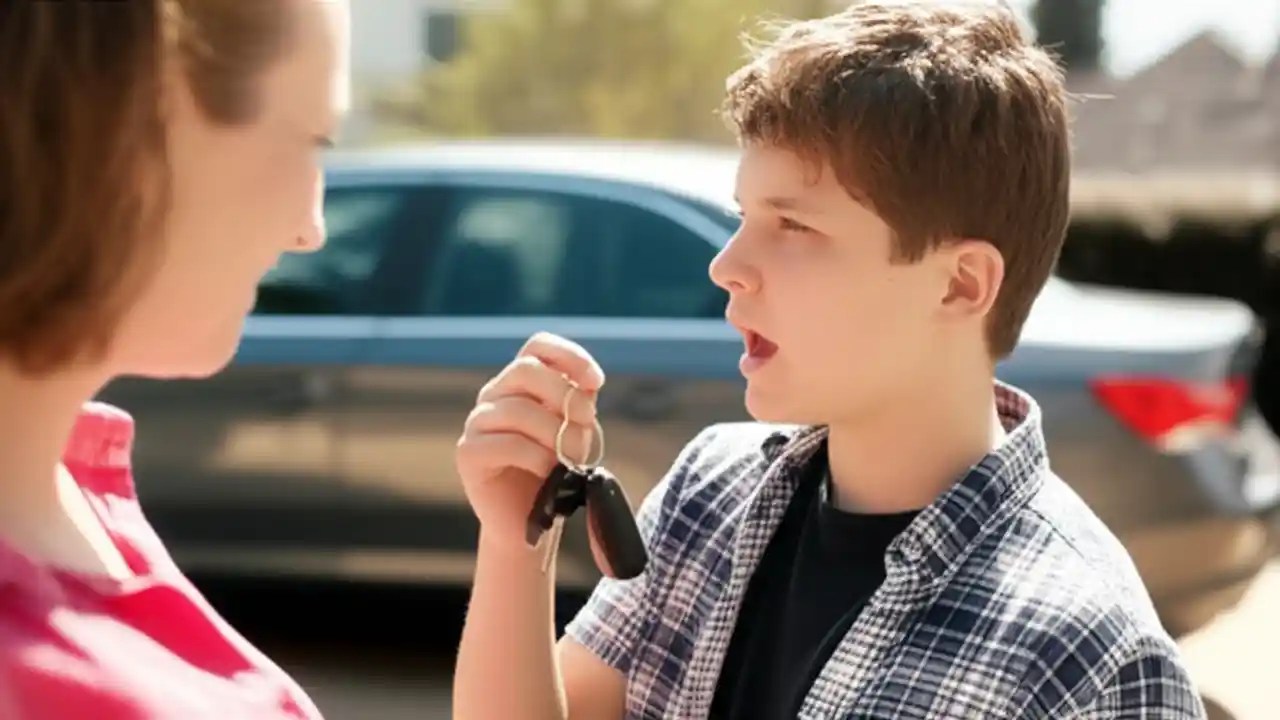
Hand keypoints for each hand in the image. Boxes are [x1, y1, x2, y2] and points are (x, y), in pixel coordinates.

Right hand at [456, 332, 604, 556]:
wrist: (531, 523)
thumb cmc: (554, 473)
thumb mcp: (575, 430)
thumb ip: (580, 402)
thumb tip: (588, 383)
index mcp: (521, 382)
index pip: (538, 345)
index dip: (569, 356)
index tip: (595, 382)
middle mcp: (495, 395)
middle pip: (526, 369)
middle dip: (565, 398)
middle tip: (585, 429)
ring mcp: (478, 422)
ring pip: (518, 409)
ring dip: (556, 435)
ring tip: (570, 459)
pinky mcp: (469, 453)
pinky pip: (507, 443)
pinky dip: (537, 457)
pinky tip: (548, 472)